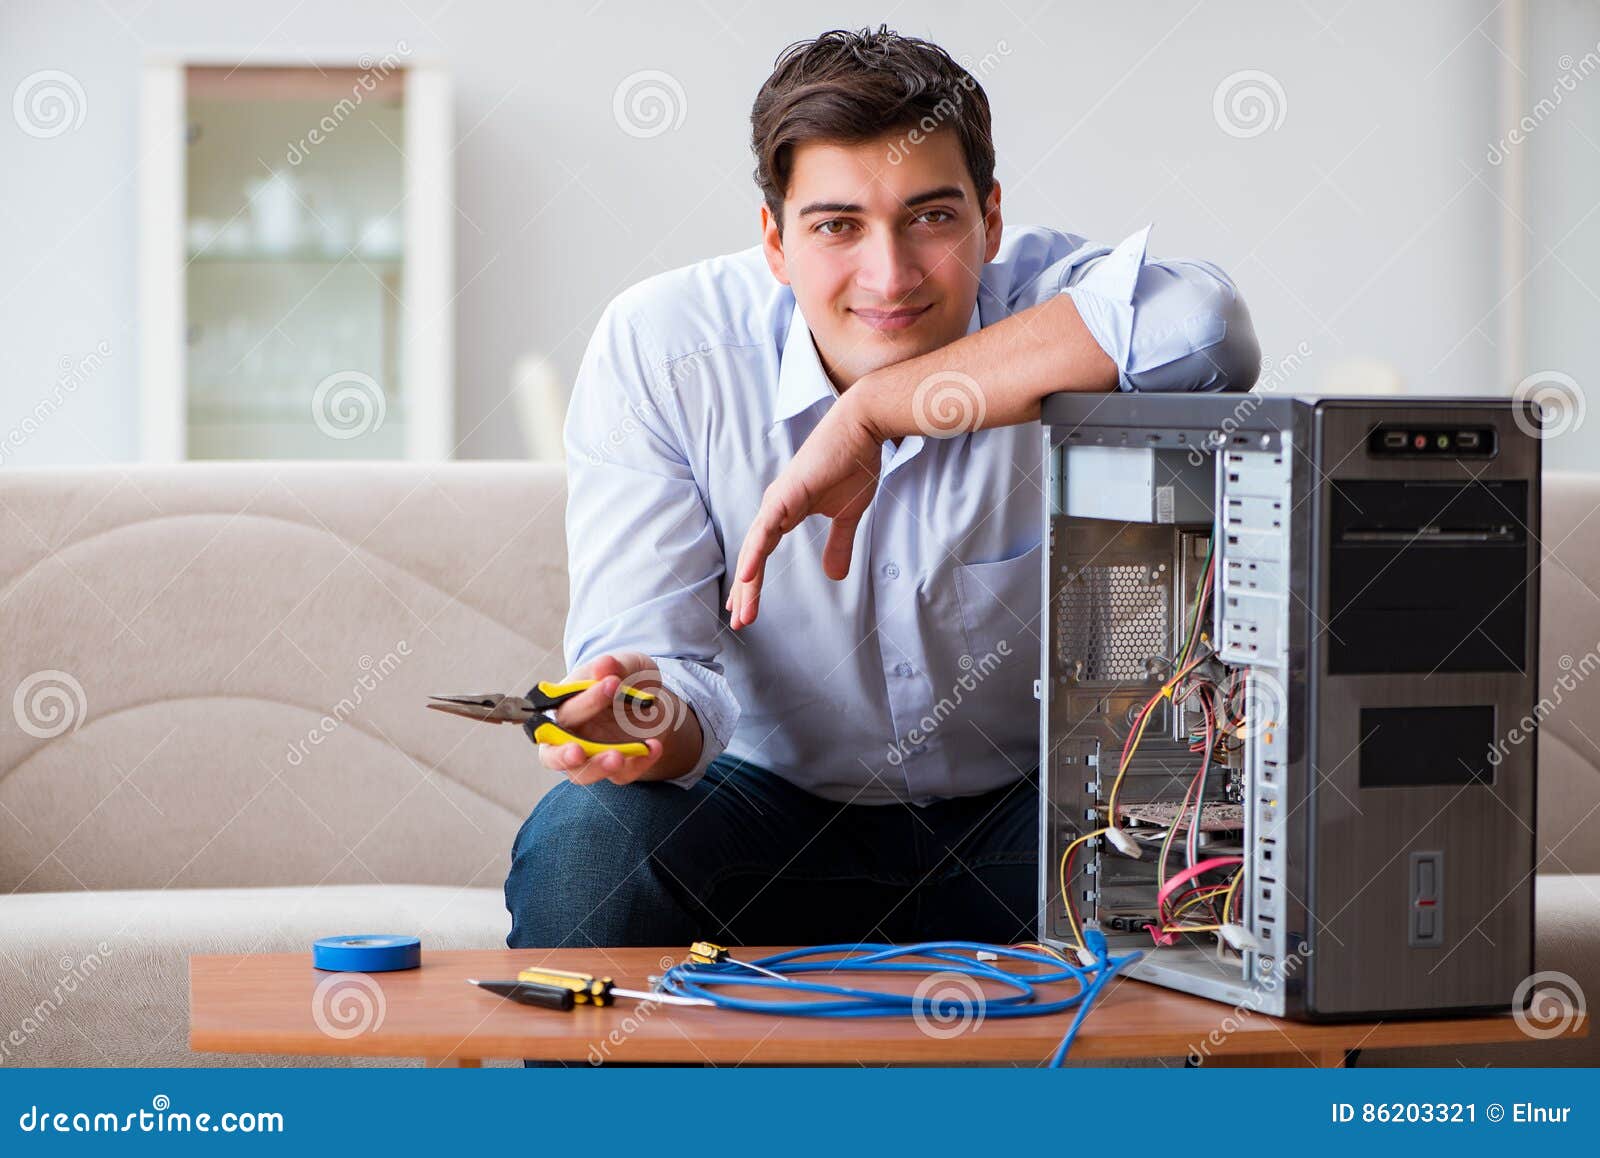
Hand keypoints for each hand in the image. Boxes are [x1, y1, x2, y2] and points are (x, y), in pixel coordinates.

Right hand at [535, 651, 700, 784]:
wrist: (653, 702)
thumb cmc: (628, 679)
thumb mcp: (627, 665)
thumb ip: (616, 666)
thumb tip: (604, 665)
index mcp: (562, 705)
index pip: (564, 709)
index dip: (585, 700)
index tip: (613, 683)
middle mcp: (568, 734)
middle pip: (552, 753)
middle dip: (563, 755)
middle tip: (577, 751)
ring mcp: (590, 755)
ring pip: (582, 774)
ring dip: (597, 767)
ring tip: (618, 757)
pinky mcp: (614, 769)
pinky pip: (621, 774)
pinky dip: (637, 764)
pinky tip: (654, 747)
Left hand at [726, 392, 882, 628]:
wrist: (862, 429)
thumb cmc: (853, 464)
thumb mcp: (848, 516)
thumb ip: (838, 545)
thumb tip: (834, 576)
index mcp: (785, 513)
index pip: (763, 554)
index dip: (754, 583)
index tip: (746, 611)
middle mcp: (775, 508)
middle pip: (753, 556)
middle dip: (745, 591)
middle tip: (739, 622)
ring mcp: (778, 500)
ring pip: (755, 547)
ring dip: (748, 581)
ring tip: (741, 610)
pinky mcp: (786, 494)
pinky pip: (766, 528)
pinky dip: (755, 552)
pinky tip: (746, 574)